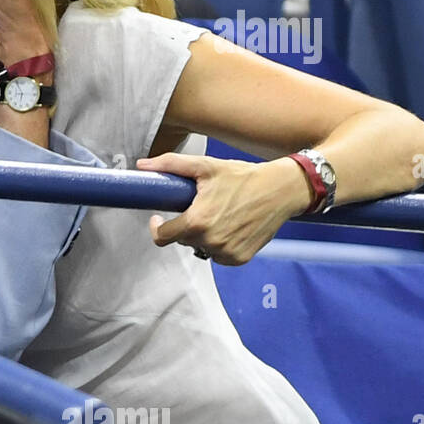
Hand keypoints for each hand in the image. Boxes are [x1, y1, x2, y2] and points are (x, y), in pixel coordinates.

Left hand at [138, 153, 312, 264]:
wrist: (281, 189)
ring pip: (201, 248)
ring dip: (203, 236)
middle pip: (182, 240)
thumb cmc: (242, 176)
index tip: (158, 219)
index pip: (162, 237)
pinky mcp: (240, 258)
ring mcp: (227, 253)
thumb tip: (142, 165)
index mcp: (197, 222)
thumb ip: (170, 165)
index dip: (157, 228)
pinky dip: (220, 244)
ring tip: (218, 216)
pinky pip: (219, 255)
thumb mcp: (205, 166)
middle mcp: (211, 242)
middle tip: (200, 208)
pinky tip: (231, 226)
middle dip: (185, 225)